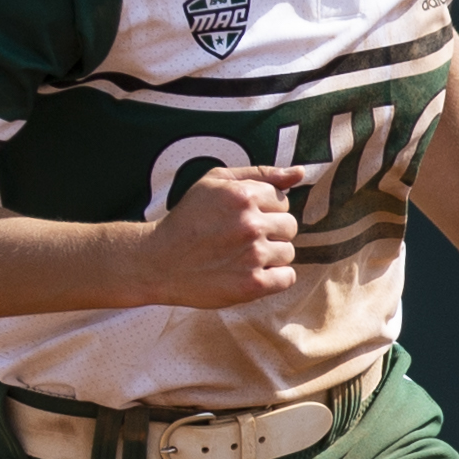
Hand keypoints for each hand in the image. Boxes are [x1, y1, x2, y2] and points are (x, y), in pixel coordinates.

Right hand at [135, 166, 302, 307]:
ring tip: (242, 256)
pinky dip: (274, 278)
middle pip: (290, 226)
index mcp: (243, 195)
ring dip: (271, 255)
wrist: (157, 262)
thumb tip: (300, 173)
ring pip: (289, 252)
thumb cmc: (187, 218)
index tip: (242, 219)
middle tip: (242, 239)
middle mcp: (250, 223)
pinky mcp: (252, 285)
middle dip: (271, 231)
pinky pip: (287, 278)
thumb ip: (260, 173)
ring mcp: (252, 255)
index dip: (264, 210)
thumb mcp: (214, 181)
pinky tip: (251, 273)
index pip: (282, 201)